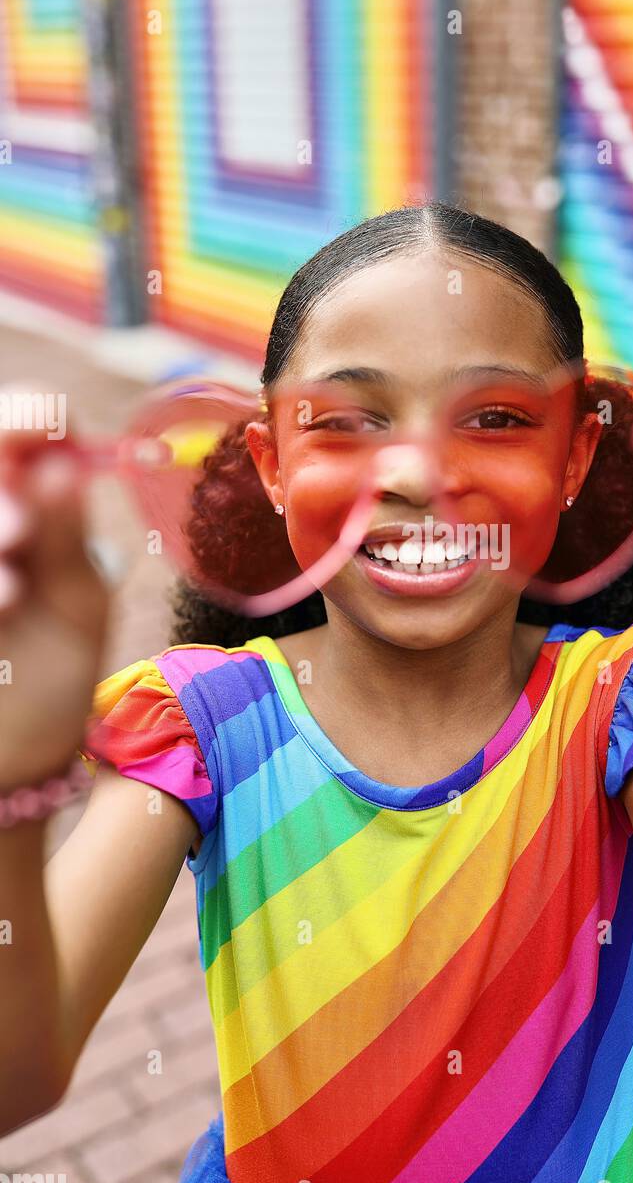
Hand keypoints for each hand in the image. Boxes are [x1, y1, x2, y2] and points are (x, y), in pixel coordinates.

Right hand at [0, 418, 109, 792]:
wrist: (9, 765)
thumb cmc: (50, 682)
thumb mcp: (75, 606)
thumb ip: (65, 536)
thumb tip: (62, 464)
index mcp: (27, 511)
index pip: (23, 435)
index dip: (30, 417)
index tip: (49, 424)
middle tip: (20, 531)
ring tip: (10, 595)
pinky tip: (2, 607)